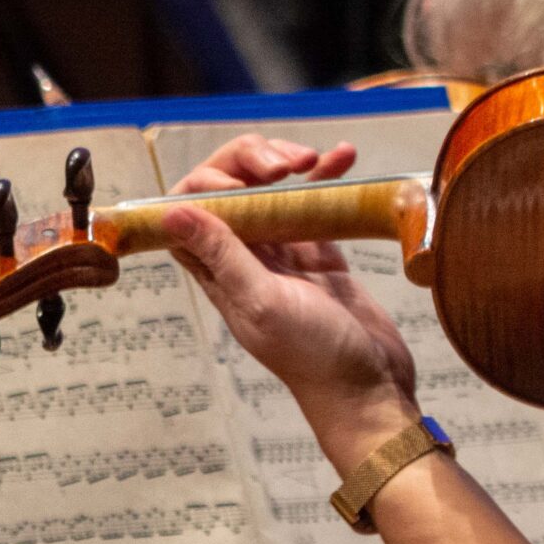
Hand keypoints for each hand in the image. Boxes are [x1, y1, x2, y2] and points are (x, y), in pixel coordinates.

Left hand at [163, 136, 420, 471]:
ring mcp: (285, 254)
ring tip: (314, 157)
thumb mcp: (263, 302)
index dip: (204, 185)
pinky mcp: (323, 253)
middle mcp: (246, 259)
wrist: (369, 386)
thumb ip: (224, 255)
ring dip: (288, 165)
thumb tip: (174, 212)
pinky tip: (343, 157)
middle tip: (283, 166)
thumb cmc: (314, 356)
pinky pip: (316, 205)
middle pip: (230, 193)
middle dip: (249, 164)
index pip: (185, 215)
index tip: (239, 182)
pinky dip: (327, 179)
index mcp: (219, 274)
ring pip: (272, 192)